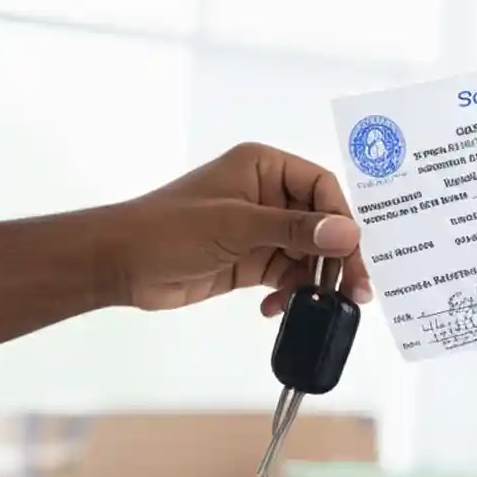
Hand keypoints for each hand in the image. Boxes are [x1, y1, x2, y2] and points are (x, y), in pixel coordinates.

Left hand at [96, 142, 371, 313]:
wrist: (119, 264)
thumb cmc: (168, 229)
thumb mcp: (236, 226)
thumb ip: (294, 230)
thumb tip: (348, 233)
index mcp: (264, 167)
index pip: (322, 188)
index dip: (342, 219)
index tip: (355, 253)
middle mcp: (267, 195)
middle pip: (321, 224)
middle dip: (337, 258)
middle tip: (357, 292)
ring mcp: (259, 230)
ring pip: (308, 254)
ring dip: (315, 281)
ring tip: (322, 307)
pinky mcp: (250, 261)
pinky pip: (287, 276)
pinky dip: (290, 293)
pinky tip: (278, 309)